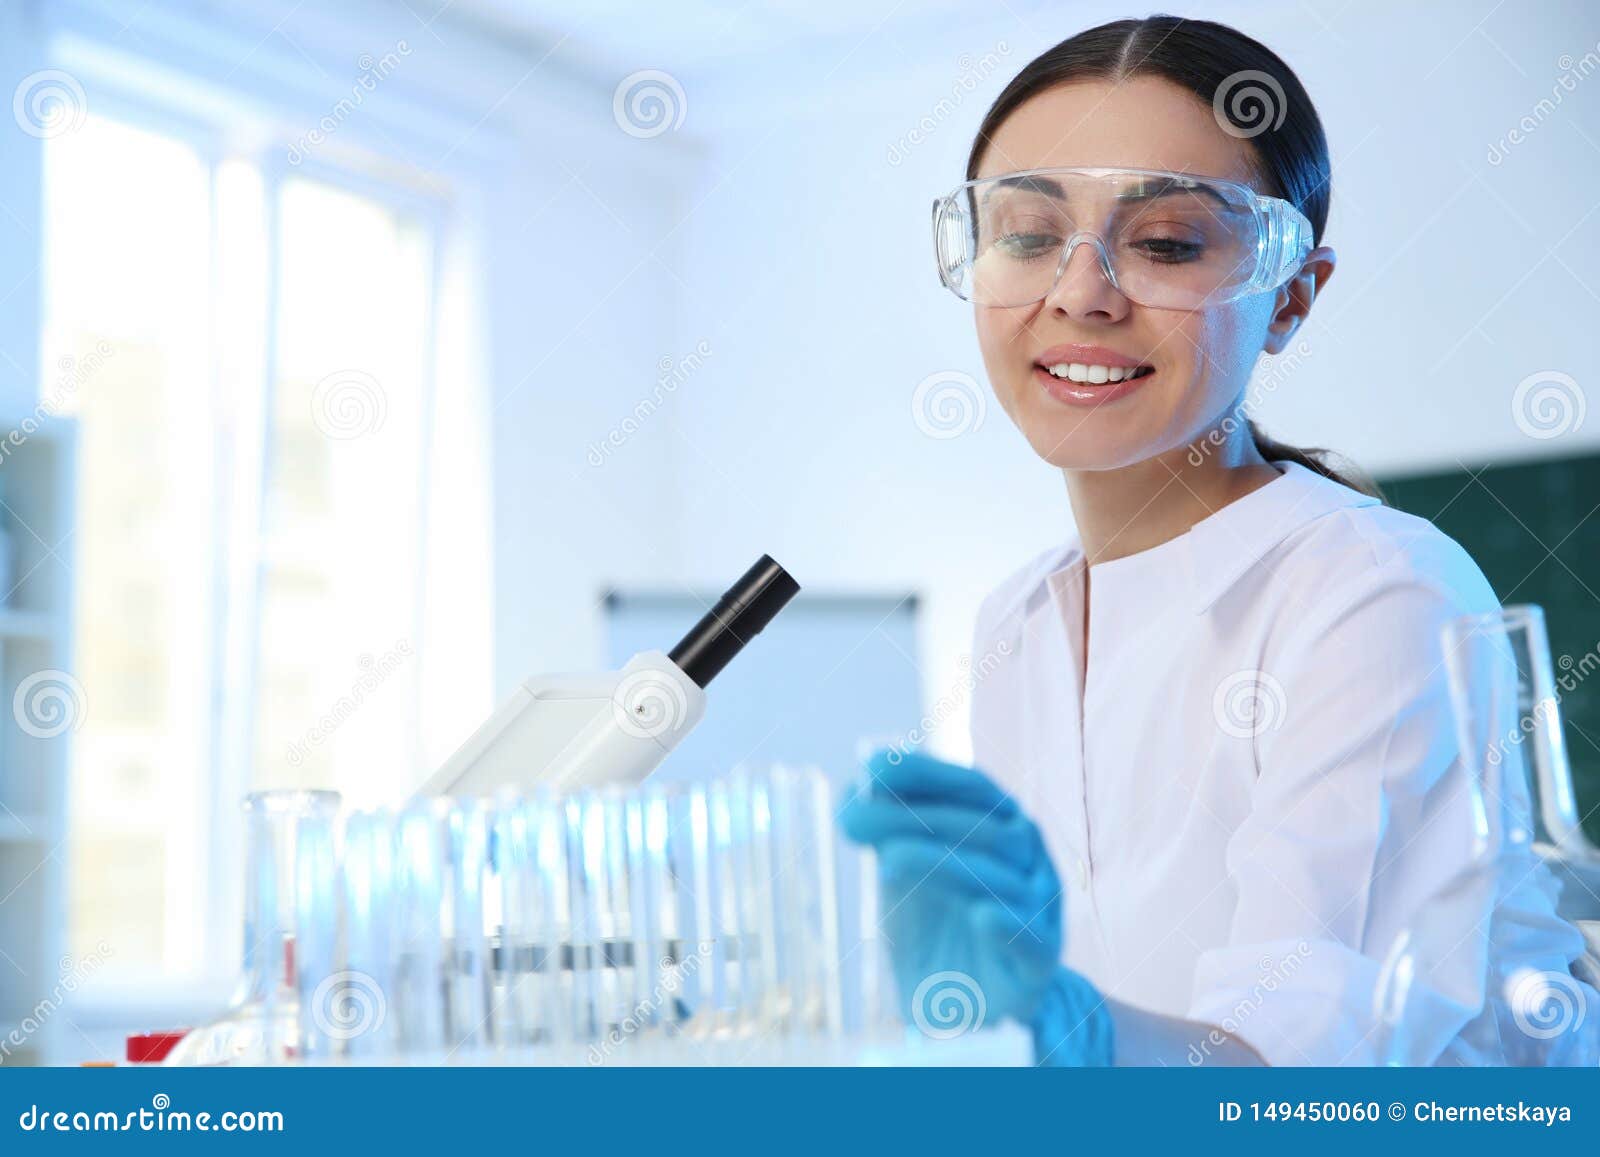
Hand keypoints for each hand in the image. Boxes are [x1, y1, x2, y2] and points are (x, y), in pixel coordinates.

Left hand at [839, 747, 1112, 1064]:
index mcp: (1000, 825)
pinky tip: (979, 916)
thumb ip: (887, 829)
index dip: (923, 772)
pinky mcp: (1040, 960)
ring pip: (1002, 876)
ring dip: (943, 863)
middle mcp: (1028, 858)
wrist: (967, 1007)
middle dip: (917, 817)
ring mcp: (1039, 908)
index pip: (971, 786)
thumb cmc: (936, 925)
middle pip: (984, 826)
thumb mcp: (902, 873)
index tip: (870, 766)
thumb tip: (856, 787)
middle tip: (857, 820)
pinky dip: (1008, 925)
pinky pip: (1032, 939)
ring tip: (889, 860)